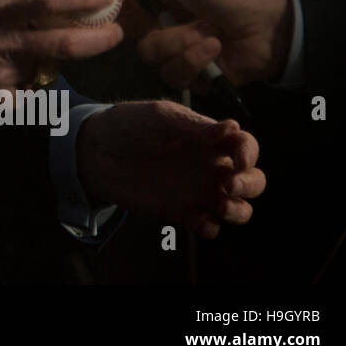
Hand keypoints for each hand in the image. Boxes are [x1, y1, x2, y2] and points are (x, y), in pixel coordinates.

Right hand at [0, 0, 122, 115]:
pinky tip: (24, 72)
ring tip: (60, 48)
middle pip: (62, 44)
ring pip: (48, 68)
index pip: (45, 2)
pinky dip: (34, 81)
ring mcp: (0, 78)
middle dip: (98, 39)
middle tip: (117, 31)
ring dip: (60, 59)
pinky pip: (30, 91)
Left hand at [77, 99, 265, 238]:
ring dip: (239, 211)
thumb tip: (233, 127)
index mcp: (208, 138)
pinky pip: (208, 226)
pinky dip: (211, 228)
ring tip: (220, 205)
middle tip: (228, 183)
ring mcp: (197, 190)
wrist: (92, 150)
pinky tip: (199, 221)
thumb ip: (193, 126)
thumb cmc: (126, 125)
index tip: (237, 158)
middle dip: (250, 184)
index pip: (246, 146)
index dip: (249, 153)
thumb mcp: (159, 116)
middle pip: (253, 180)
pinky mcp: (180, 212)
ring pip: (238, 208)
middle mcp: (209, 165)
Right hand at [92, 0, 293, 89]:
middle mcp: (158, 23)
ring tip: (209, 34)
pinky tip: (215, 50)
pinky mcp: (188, 75)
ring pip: (151, 55)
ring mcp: (172, 50)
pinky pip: (173, 75)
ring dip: (182, 44)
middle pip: (128, 32)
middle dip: (156, 26)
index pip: (117, 0)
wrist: (273, 29)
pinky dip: (195, 62)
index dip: (107, 3)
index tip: (105, 2)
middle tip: (169, 19)